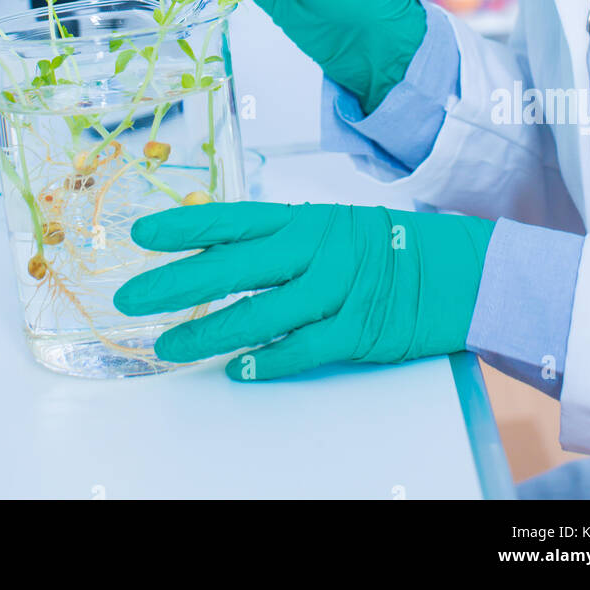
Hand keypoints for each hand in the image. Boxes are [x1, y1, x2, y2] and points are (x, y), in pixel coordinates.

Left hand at [113, 201, 494, 380]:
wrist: (458, 270)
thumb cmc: (386, 247)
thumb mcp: (332, 227)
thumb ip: (281, 239)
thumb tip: (219, 250)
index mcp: (306, 219)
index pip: (233, 219)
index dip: (185, 226)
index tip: (141, 233)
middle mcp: (315, 250)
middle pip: (231, 268)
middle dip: (175, 284)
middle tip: (131, 299)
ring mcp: (336, 291)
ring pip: (257, 315)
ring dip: (206, 334)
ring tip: (167, 348)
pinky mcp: (356, 330)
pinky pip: (301, 349)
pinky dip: (266, 361)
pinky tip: (235, 370)